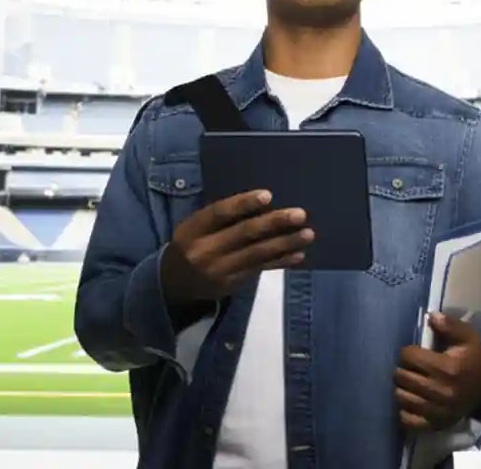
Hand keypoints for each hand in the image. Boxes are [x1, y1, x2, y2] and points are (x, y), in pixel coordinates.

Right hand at [160, 189, 312, 306]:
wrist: (172, 284)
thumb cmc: (191, 244)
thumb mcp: (194, 228)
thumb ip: (220, 218)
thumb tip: (263, 203)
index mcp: (192, 229)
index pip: (219, 213)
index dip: (243, 204)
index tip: (268, 195)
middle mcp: (204, 250)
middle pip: (243, 234)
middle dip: (274, 223)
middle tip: (299, 214)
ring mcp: (219, 270)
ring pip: (257, 254)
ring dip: (285, 243)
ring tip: (307, 234)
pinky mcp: (231, 284)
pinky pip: (260, 269)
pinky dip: (280, 261)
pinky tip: (298, 254)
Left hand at [393, 312, 480, 432]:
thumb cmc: (474, 358)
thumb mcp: (467, 337)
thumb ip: (449, 325)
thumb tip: (431, 316)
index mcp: (448, 368)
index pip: (409, 357)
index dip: (408, 352)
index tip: (413, 352)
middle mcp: (441, 391)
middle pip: (402, 377)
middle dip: (402, 368)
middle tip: (409, 367)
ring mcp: (438, 411)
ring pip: (401, 397)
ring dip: (401, 388)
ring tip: (409, 383)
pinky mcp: (436, 425)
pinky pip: (408, 420)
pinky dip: (405, 410)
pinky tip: (411, 401)